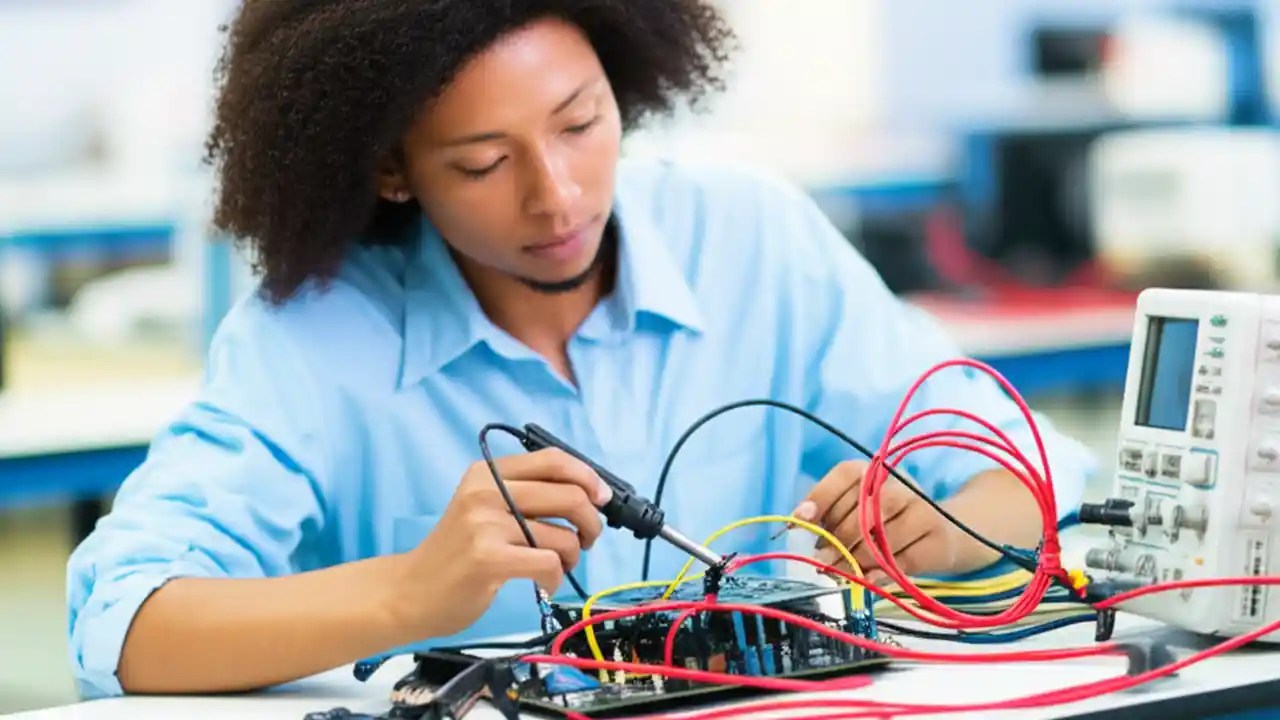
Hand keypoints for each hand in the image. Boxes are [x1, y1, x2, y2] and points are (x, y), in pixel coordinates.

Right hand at [388, 448, 611, 638]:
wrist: (408, 591)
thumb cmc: (455, 553)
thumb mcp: (482, 508)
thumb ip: (525, 495)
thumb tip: (587, 494)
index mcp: (487, 473)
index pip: (553, 459)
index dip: (588, 477)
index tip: (601, 498)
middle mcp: (486, 491)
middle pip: (569, 495)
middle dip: (592, 522)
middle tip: (587, 539)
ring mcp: (486, 524)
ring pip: (564, 536)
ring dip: (572, 557)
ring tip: (556, 565)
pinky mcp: (489, 558)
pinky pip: (550, 563)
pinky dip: (556, 578)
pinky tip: (542, 583)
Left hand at [793, 460, 961, 584]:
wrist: (948, 532)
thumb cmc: (889, 521)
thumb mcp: (860, 509)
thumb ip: (830, 513)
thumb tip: (799, 522)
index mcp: (876, 471)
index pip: (847, 474)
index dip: (821, 496)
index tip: (800, 520)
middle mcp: (901, 484)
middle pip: (864, 506)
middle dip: (837, 536)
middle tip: (822, 558)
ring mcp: (922, 510)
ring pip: (883, 534)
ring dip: (855, 557)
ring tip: (839, 570)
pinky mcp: (936, 540)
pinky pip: (901, 559)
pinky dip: (877, 572)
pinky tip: (865, 578)